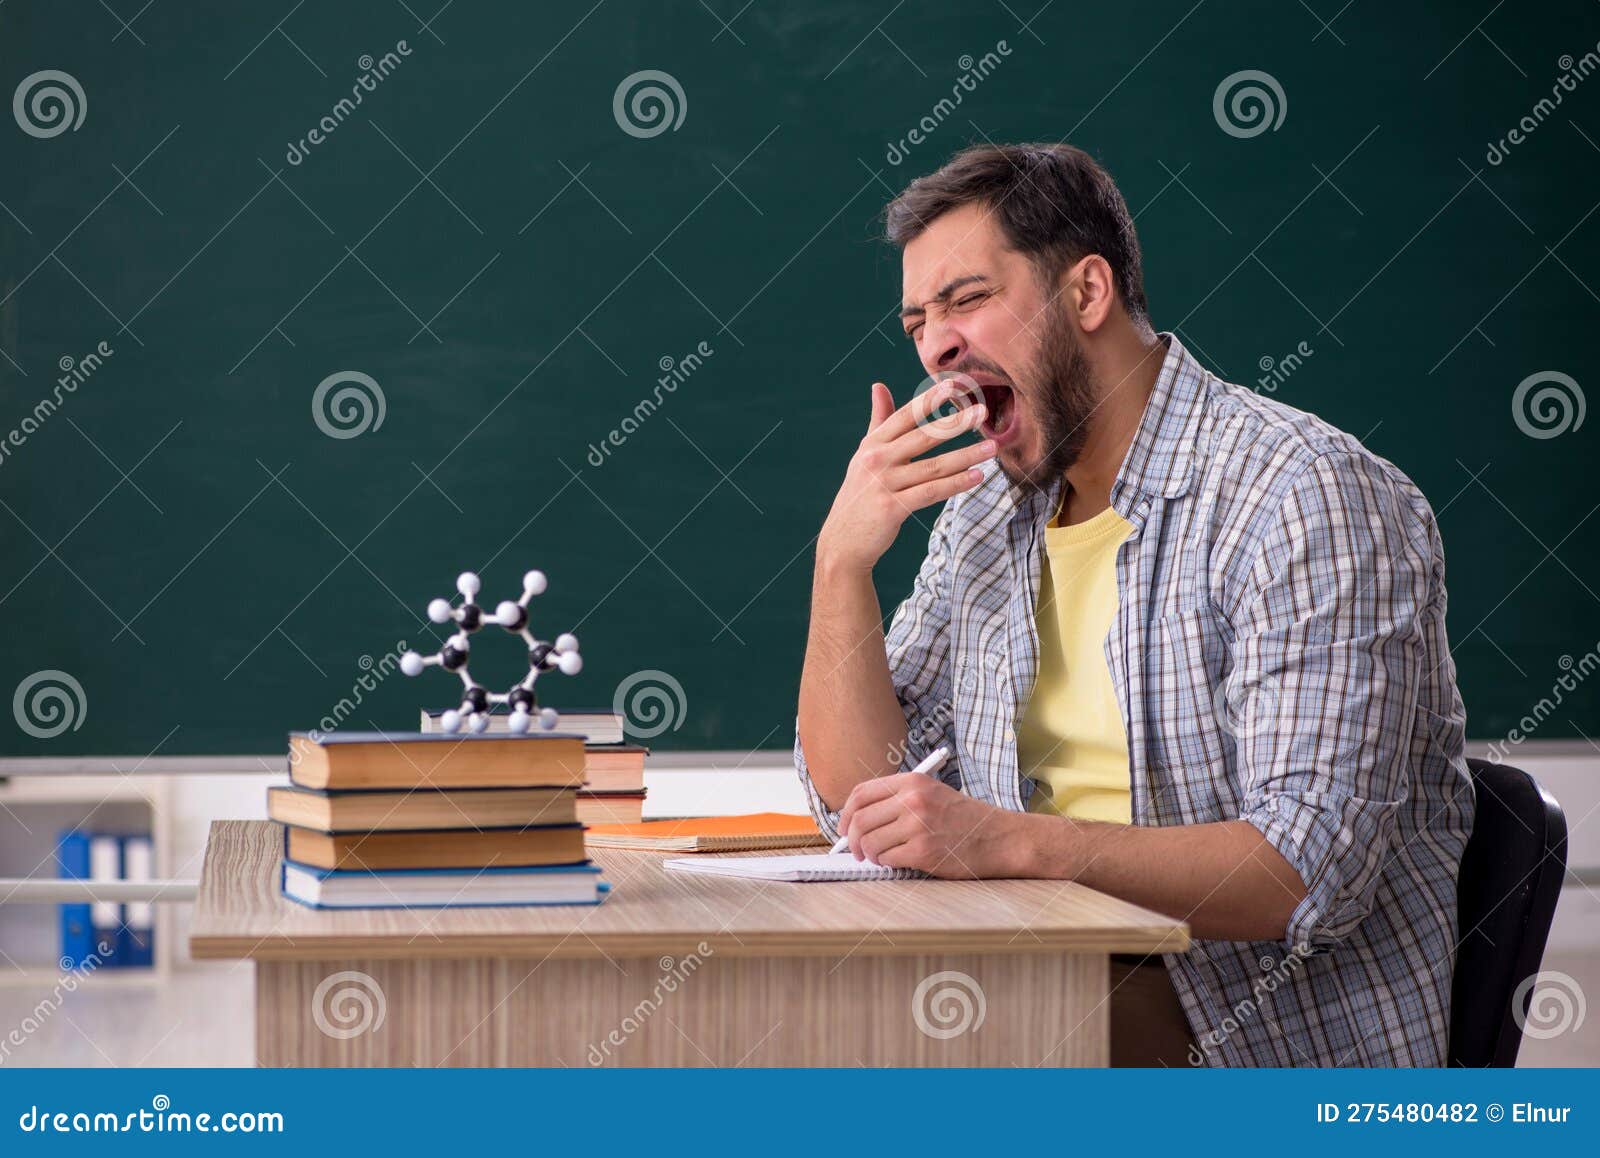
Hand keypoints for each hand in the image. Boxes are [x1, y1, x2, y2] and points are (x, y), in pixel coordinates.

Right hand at [816, 381, 995, 573]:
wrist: (843, 541)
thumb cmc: (860, 494)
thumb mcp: (865, 454)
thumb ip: (878, 420)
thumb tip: (879, 385)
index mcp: (873, 444)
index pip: (905, 416)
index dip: (930, 400)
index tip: (955, 386)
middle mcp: (877, 460)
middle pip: (923, 437)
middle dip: (955, 422)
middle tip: (982, 411)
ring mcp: (884, 484)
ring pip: (933, 466)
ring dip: (966, 456)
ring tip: (992, 447)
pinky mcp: (892, 508)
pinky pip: (931, 492)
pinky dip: (956, 484)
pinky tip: (978, 476)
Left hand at [836, 771, 1020, 877]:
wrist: (1000, 837)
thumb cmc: (965, 819)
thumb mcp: (932, 794)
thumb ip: (898, 799)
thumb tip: (857, 818)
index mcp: (913, 782)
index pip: (862, 793)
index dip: (845, 813)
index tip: (843, 827)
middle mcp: (913, 801)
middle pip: (860, 819)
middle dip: (851, 839)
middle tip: (856, 850)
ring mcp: (918, 826)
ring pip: (870, 842)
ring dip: (870, 854)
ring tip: (880, 856)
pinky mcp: (923, 851)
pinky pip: (886, 859)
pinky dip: (886, 863)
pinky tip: (896, 861)